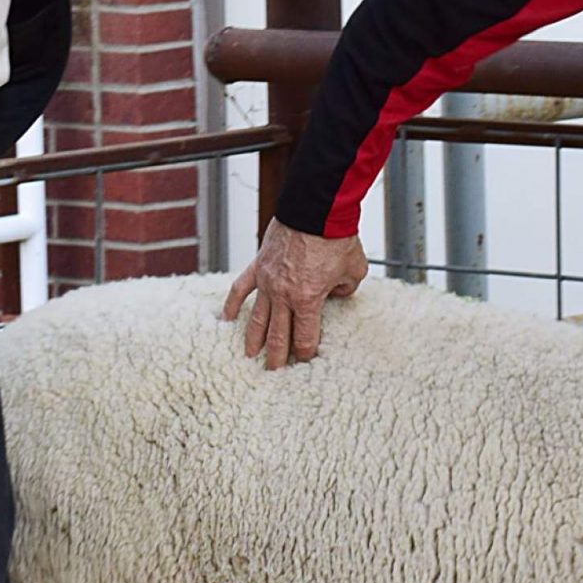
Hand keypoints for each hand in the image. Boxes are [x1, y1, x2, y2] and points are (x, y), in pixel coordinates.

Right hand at [222, 218, 368, 369]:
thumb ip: (346, 289)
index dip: (306, 354)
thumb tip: (337, 293)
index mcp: (308, 301)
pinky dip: (233, 305)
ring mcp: (268, 282)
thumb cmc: (336, 238)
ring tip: (250, 356)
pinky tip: (227, 318)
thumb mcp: (354, 270)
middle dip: (277, 358)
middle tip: (274, 373)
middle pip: (278, 335)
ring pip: (258, 319)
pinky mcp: (258, 266)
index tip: (306, 361)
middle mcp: (284, 296)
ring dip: (253, 340)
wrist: (316, 210)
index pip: (304, 338)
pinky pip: (241, 289)